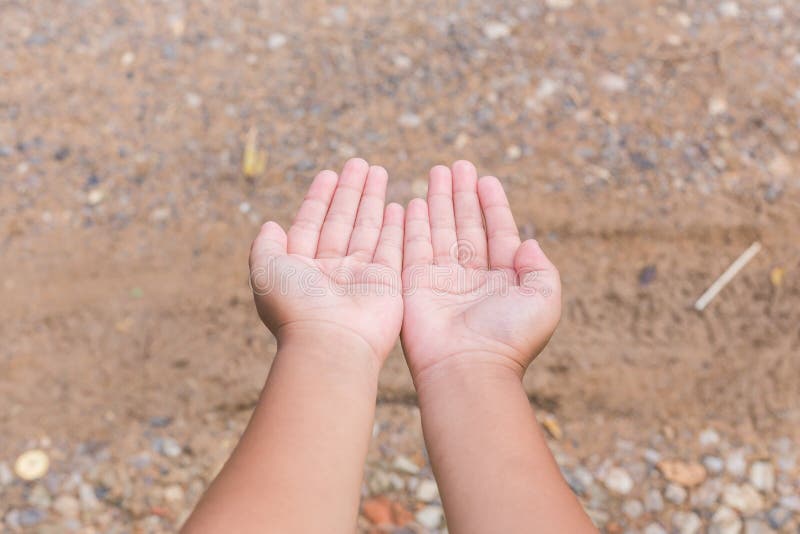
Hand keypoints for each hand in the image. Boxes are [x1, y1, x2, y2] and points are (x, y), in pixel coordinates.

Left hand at [249, 158, 403, 362]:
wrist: (331, 343)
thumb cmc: (295, 309)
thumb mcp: (265, 271)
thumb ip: (265, 246)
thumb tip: (271, 224)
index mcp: (301, 268)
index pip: (311, 224)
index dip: (319, 198)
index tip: (329, 173)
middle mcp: (331, 271)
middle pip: (342, 221)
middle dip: (350, 191)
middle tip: (359, 163)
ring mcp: (360, 277)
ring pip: (367, 229)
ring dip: (372, 200)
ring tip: (378, 171)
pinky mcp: (386, 284)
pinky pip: (392, 248)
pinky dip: (395, 227)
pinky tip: (398, 205)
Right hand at [401, 160, 560, 380]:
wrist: (468, 368)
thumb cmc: (509, 338)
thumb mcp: (544, 301)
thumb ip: (541, 269)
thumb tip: (527, 242)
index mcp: (504, 279)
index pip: (498, 232)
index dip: (492, 205)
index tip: (486, 179)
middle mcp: (473, 276)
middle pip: (467, 225)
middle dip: (463, 194)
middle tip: (458, 164)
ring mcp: (443, 280)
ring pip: (440, 229)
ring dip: (439, 200)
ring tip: (436, 171)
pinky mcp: (416, 285)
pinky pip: (414, 246)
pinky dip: (414, 223)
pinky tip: (414, 202)